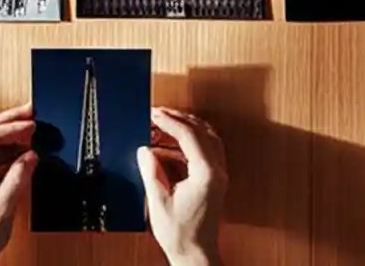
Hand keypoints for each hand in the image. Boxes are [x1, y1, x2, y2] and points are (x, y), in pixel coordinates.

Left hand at [0, 103, 37, 265]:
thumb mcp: (3, 209)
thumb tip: (30, 156)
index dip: (13, 127)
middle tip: (32, 112)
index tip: (32, 124)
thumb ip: (18, 178)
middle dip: (10, 121)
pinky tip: (21, 152)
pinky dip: (4, 152)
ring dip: (8, 137)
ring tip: (31, 133)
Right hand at [137, 107, 226, 265]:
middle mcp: (217, 172)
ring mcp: (219, 175)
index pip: (189, 136)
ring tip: (164, 123)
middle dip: (178, 119)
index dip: (170, 121)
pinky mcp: (215, 180)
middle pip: (202, 132)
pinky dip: (191, 141)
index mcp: (206, 174)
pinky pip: (208, 150)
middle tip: (157, 113)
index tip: (154, 113)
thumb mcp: (158, 201)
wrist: (195, 254)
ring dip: (187, 127)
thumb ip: (151, 171)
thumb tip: (144, 149)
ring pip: (208, 138)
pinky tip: (171, 144)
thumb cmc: (180, 234)